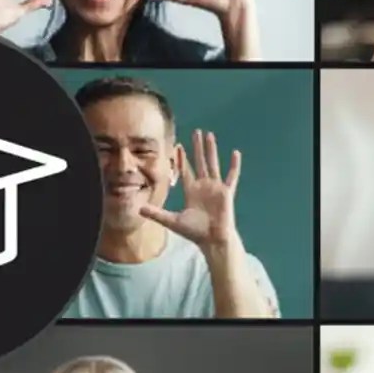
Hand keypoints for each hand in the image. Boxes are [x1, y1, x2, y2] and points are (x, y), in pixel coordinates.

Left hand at [140, 130, 240, 248]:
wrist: (212, 240)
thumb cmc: (195, 232)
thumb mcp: (172, 221)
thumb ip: (156, 214)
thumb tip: (138, 209)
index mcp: (191, 191)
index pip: (185, 170)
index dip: (182, 158)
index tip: (179, 145)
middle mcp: (203, 186)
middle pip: (199, 162)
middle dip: (197, 148)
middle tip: (196, 132)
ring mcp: (215, 188)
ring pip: (213, 164)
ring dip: (211, 150)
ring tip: (209, 135)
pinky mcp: (226, 192)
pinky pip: (231, 176)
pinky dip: (234, 165)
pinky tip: (235, 153)